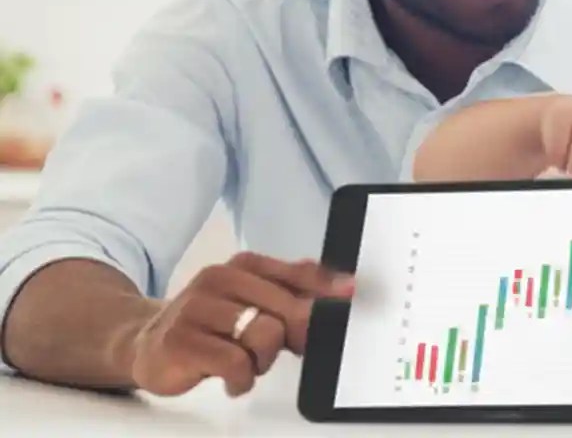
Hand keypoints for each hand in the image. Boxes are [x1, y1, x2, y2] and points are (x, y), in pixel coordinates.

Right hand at [120, 253, 353, 396]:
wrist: (146, 343)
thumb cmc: (212, 325)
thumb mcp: (252, 300)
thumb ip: (294, 290)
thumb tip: (343, 284)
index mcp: (242, 266)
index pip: (297, 274)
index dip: (327, 290)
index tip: (352, 296)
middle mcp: (219, 279)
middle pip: (286, 308)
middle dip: (297, 335)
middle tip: (291, 349)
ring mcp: (196, 308)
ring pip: (263, 335)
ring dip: (263, 360)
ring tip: (247, 362)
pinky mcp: (180, 341)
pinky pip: (235, 363)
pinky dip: (241, 379)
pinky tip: (232, 378)